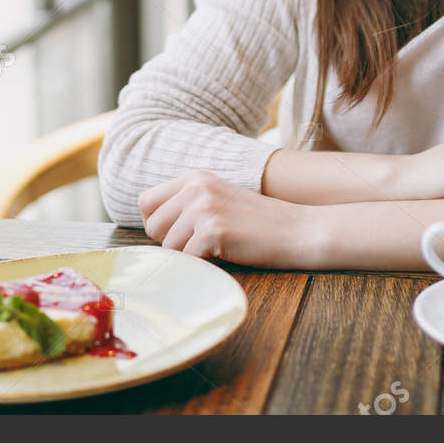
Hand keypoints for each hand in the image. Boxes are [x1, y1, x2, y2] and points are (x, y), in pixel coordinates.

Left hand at [139, 170, 320, 266]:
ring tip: (217, 249)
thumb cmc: (258, 222)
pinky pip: (187, 259)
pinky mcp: (213, 231)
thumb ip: (187, 203)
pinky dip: (202, 265)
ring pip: (168, 247)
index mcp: (194, 177)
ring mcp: (204, 207)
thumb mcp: (219, 199)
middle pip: (151, 226)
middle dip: (170, 242)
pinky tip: (224, 256)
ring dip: (189, 256)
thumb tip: (150, 226)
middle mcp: (195, 187)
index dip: (158, 223)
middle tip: (199, 245)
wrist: (297, 229)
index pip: (145, 201)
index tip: (179, 233)